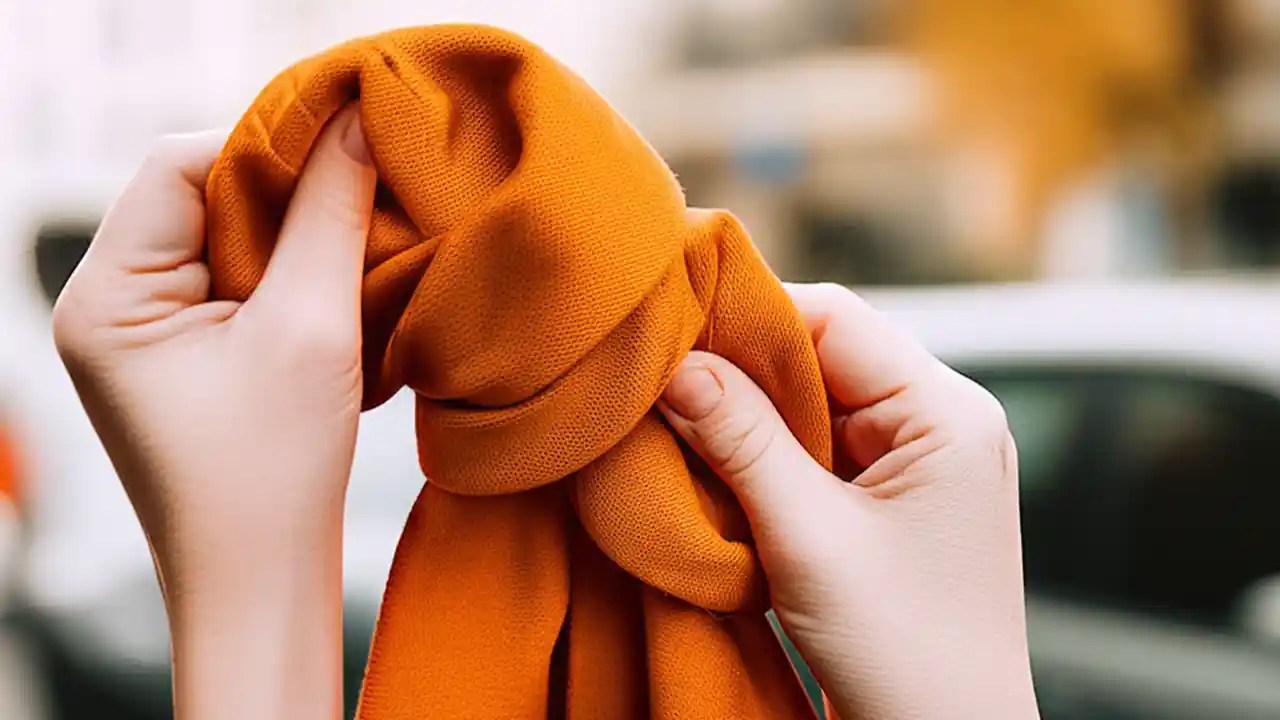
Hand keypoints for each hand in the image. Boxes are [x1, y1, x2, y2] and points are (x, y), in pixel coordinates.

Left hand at [52, 105, 375, 718]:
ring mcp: (148, 334)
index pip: (179, 166)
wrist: (262, 588)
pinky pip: (243, 283)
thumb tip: (362, 117)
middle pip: (203, 197)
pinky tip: (346, 284)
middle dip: (293, 191)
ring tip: (367, 240)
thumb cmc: (271, 477)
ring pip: (231, 239)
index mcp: (106, 296)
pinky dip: (299, 275)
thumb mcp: (309, 329)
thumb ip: (333, 214)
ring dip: (303, 235)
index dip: (266, 143)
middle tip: (371, 189)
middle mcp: (110, 305)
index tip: (352, 139)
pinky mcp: (189, 357)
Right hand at [658, 283, 1038, 718]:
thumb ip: (741, 441)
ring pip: (815, 405)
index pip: (835, 320)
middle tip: (664, 384)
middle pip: (823, 357)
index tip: (673, 333)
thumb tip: (675, 364)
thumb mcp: (809, 539)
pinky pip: (820, 452)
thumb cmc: (905, 659)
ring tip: (682, 428)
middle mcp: (944, 423)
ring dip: (750, 418)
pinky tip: (719, 471)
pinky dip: (767, 456)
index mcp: (949, 413)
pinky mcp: (893, 503)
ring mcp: (920, 464)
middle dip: (743, 371)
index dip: (750, 316)